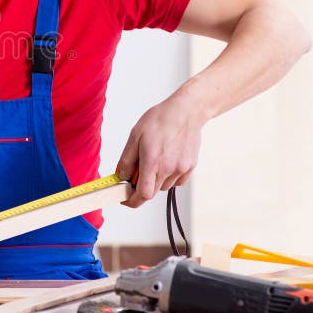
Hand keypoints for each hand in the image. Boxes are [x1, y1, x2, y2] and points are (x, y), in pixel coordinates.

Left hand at [117, 92, 204, 207]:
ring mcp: (181, 169)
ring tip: (153, 158)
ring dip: (154, 180)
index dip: (132, 200)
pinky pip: (176, 181)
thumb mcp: (135, 136)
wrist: (186, 112)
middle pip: (152, 192)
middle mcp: (169, 169)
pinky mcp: (190, 167)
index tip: (124, 199)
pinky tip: (166, 160)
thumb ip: (127, 159)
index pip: (143, 194)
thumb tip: (121, 176)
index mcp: (153, 162)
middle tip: (135, 172)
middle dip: (140, 187)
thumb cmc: (160, 120)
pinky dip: (167, 177)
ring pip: (163, 186)